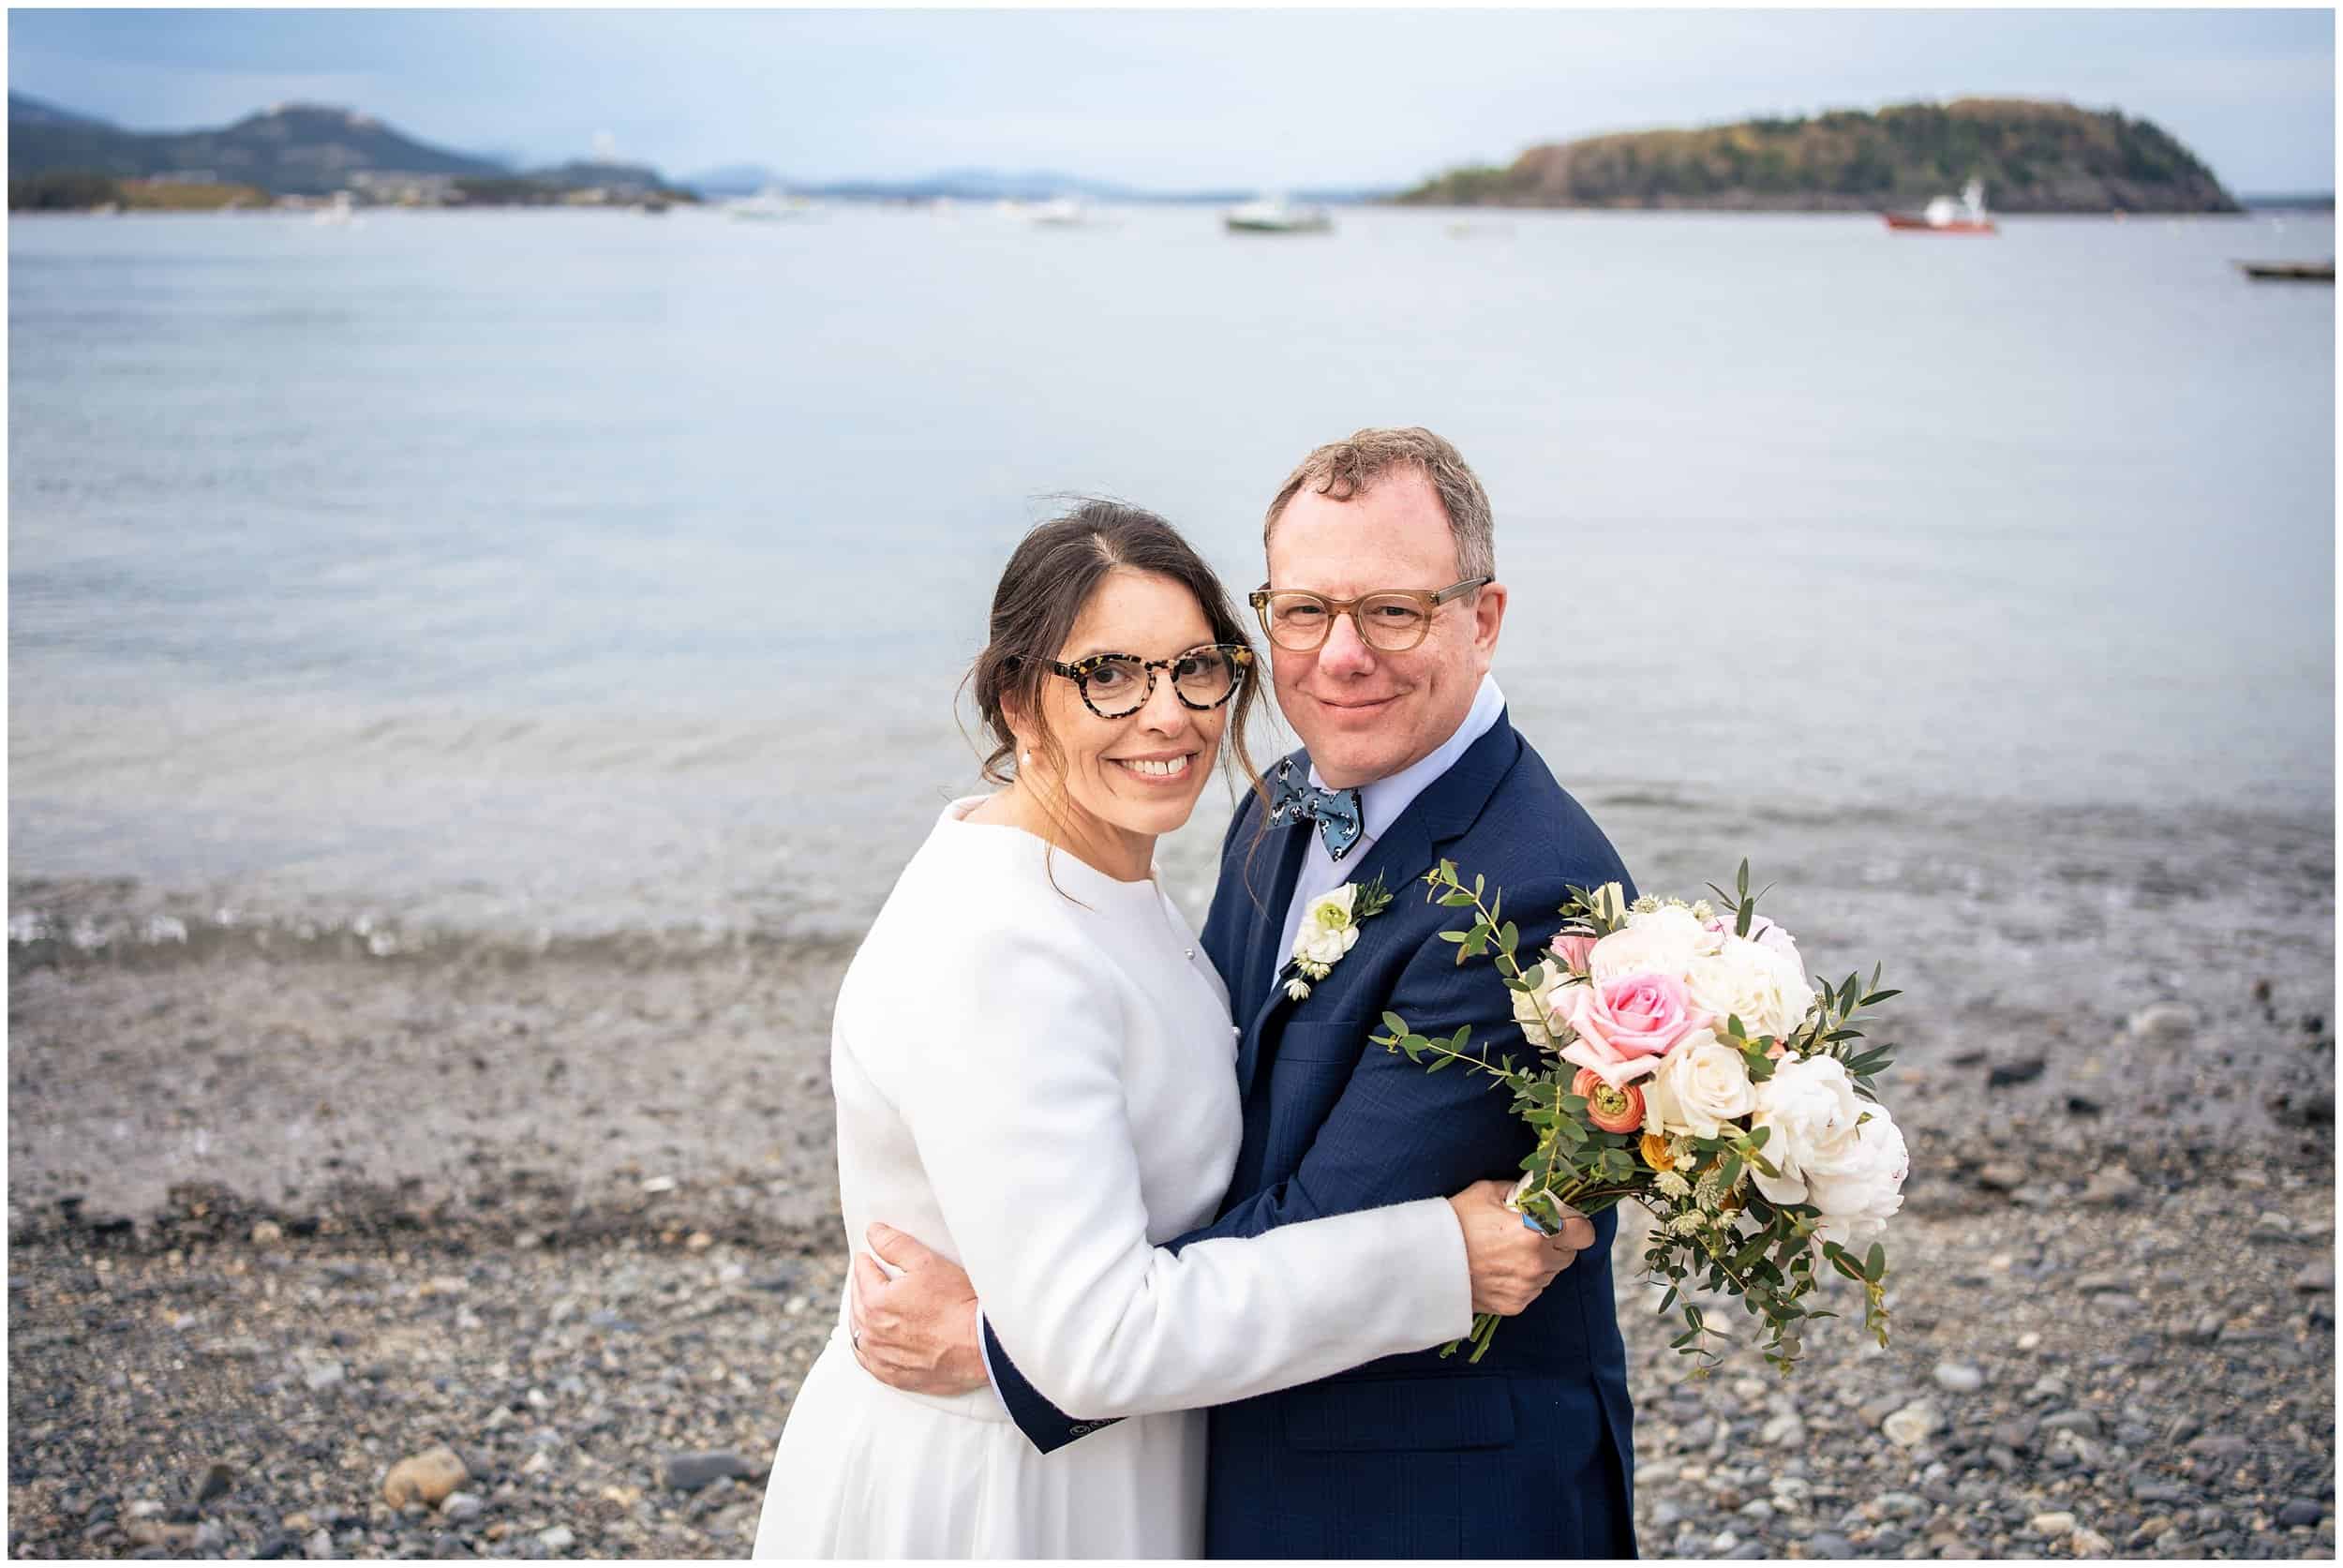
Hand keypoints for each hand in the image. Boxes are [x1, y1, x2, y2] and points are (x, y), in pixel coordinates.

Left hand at [847, 1222, 988, 1396]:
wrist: (981, 1346)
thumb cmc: (958, 1303)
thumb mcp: (927, 1263)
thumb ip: (895, 1245)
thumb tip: (873, 1232)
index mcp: (876, 1302)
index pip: (862, 1274)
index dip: (866, 1261)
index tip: (868, 1257)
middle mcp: (872, 1333)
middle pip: (858, 1303)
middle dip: (862, 1286)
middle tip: (868, 1276)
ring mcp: (882, 1358)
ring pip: (859, 1333)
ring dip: (862, 1316)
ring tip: (870, 1305)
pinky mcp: (894, 1377)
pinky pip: (869, 1360)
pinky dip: (867, 1346)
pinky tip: (872, 1340)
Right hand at [1447, 1178, 1596, 1315]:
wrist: (1426, 1263)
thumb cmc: (1456, 1222)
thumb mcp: (1488, 1192)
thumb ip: (1522, 1192)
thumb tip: (1541, 1194)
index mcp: (1535, 1231)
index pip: (1584, 1233)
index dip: (1577, 1225)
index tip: (1565, 1220)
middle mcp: (1537, 1263)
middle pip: (1570, 1254)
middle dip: (1557, 1242)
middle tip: (1531, 1233)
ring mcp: (1527, 1288)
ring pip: (1551, 1273)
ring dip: (1541, 1262)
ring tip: (1509, 1252)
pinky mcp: (1516, 1305)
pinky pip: (1533, 1290)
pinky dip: (1524, 1280)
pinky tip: (1500, 1268)